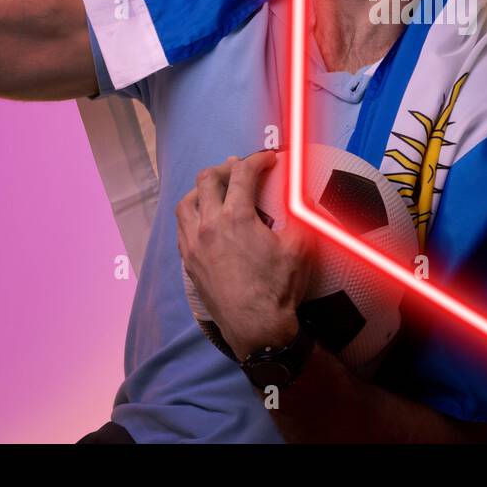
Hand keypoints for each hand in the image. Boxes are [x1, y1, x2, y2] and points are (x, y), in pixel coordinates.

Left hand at [175, 152, 315, 358]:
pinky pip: (182, 227)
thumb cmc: (278, 288)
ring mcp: (194, 244)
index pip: (242, 174)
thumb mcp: (300, 246)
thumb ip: (301, 215)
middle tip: (242, 169)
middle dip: (227, 168)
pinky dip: (193, 214)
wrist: (256, 328)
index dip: (258, 160)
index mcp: (236, 217)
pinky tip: (206, 220)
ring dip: (202, 189)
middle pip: (207, 180)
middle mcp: (209, 226)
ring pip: (186, 202)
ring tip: (218, 190)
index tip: (269, 159)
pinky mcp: (188, 262)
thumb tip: (304, 196)